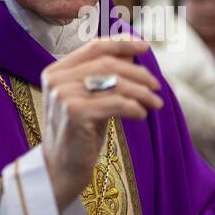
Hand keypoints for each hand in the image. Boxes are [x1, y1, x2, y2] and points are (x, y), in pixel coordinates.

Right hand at [40, 38, 163, 209]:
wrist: (61, 169)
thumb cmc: (80, 134)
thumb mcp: (91, 100)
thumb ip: (105, 78)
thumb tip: (133, 55)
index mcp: (56, 71)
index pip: (93, 47)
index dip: (121, 44)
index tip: (145, 47)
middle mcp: (56, 80)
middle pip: (107, 64)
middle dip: (138, 73)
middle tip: (157, 85)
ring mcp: (64, 96)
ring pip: (114, 83)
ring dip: (142, 92)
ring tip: (156, 102)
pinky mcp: (75, 113)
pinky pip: (115, 103)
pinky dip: (134, 107)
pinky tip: (142, 114)